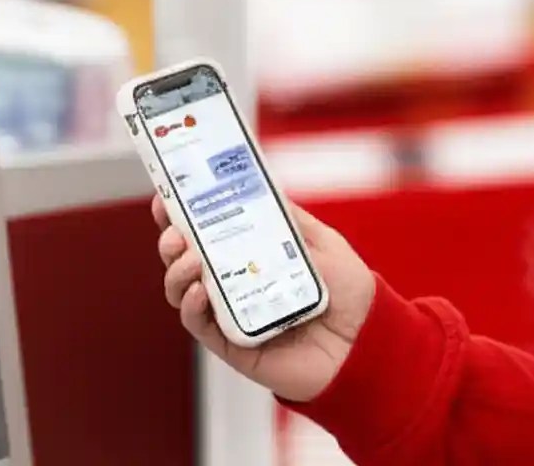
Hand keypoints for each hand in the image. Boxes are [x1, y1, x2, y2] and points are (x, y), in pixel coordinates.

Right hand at [154, 196, 375, 401]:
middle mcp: (237, 284)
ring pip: (184, 291)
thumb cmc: (350, 295)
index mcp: (254, 257)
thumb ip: (293, 220)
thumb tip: (262, 189)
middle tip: (174, 230)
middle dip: (171, 241)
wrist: (367, 342)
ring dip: (177, 272)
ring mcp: (232, 313)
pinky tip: (200, 290)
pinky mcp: (233, 344)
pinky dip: (192, 307)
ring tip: (189, 258)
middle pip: (186, 260)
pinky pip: (200, 325)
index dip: (182, 216)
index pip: (209, 233)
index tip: (166, 198)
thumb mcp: (325, 244)